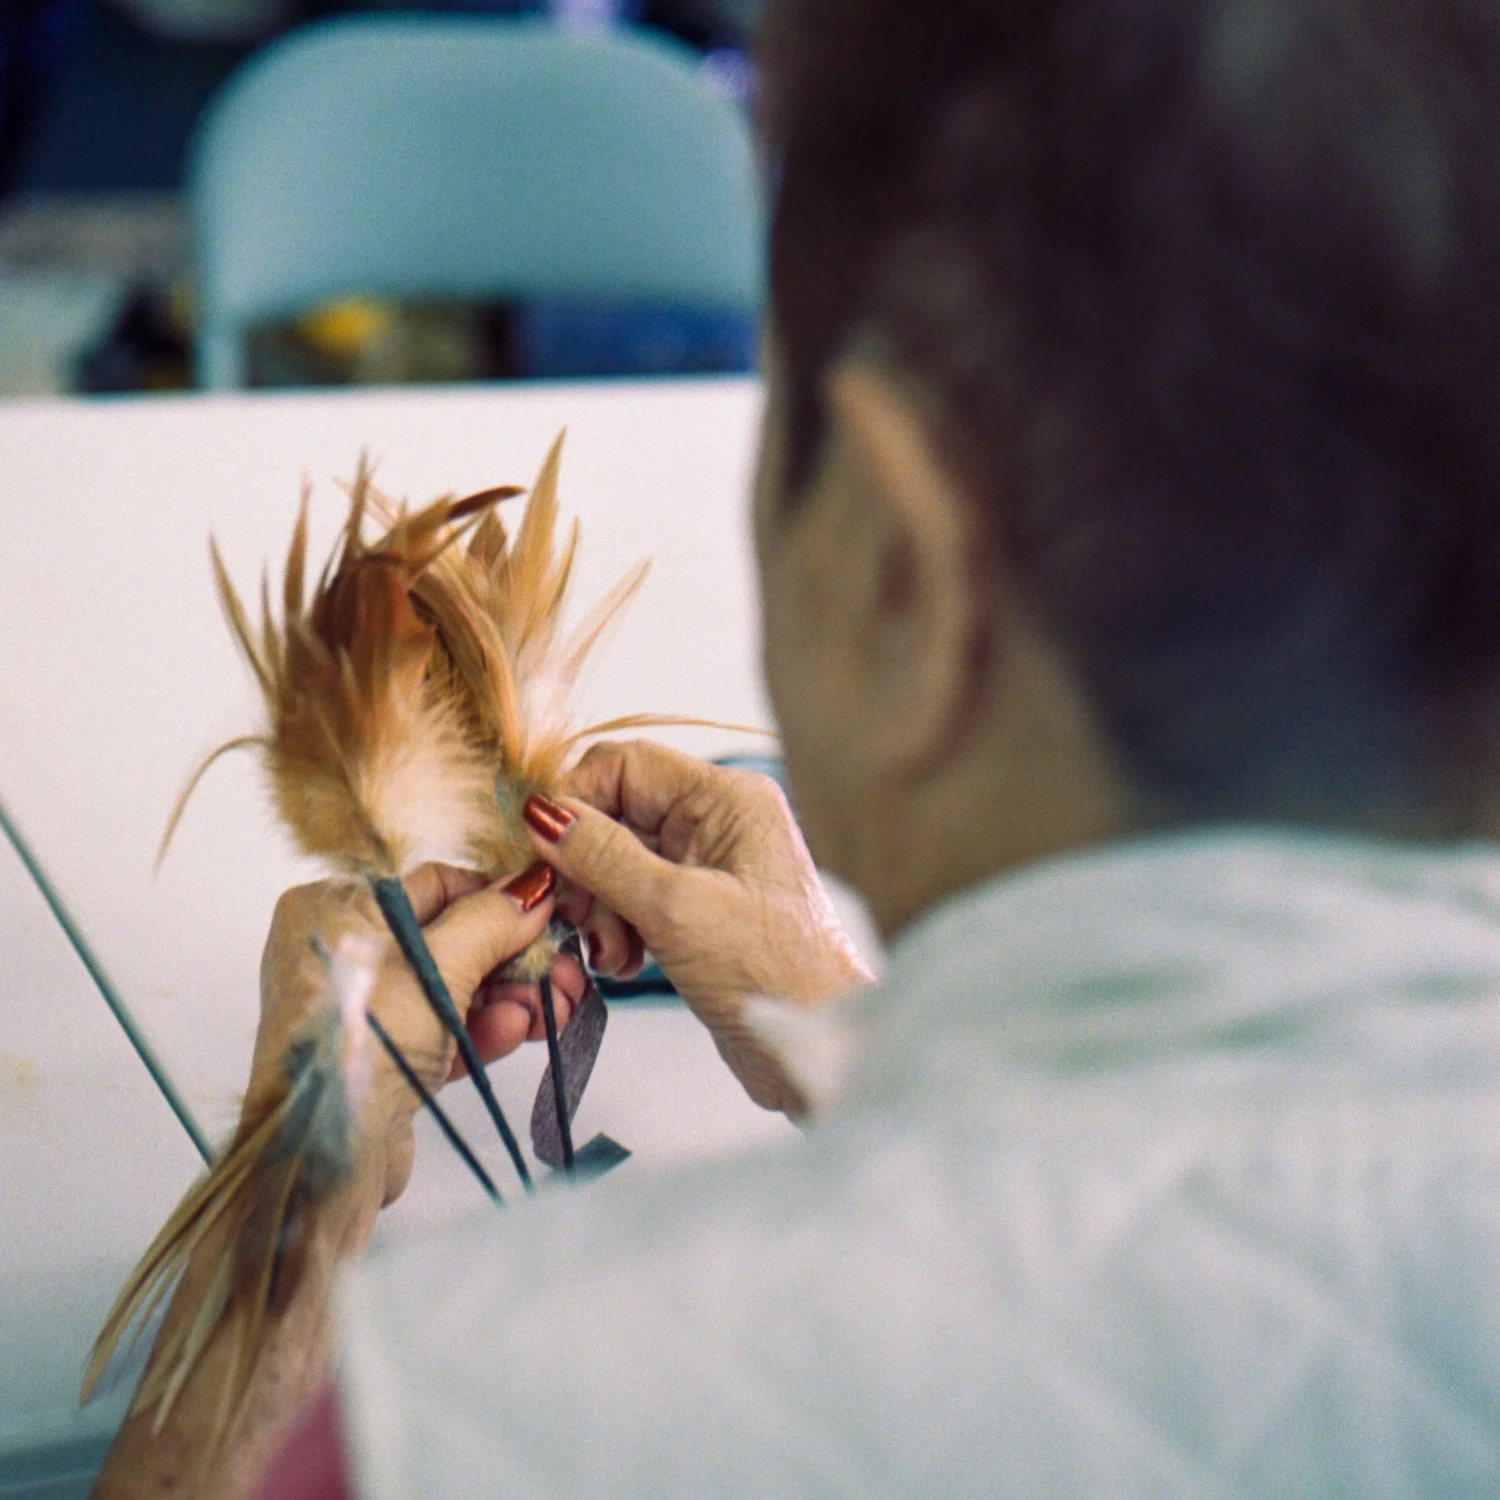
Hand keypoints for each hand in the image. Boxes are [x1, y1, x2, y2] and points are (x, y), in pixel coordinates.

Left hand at [253, 864, 583, 1202]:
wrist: (326, 1158)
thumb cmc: (359, 1048)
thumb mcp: (437, 967)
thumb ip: (492, 920)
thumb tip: (533, 889)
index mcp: (338, 908)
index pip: (438, 884)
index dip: (500, 899)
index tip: (550, 911)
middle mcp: (346, 951)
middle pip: (454, 937)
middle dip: (515, 957)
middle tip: (565, 971)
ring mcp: (366, 1006)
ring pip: (456, 985)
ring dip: (510, 997)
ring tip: (555, 1009)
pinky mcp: (384, 1054)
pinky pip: (445, 1027)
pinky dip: (484, 1029)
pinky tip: (518, 1031)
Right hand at [527, 741, 872, 1112]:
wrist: (815, 1048)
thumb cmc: (773, 974)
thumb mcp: (675, 909)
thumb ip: (603, 856)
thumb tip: (543, 813)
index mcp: (728, 799)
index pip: (626, 765)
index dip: (576, 800)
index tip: (544, 849)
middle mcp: (720, 821)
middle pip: (617, 814)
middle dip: (586, 868)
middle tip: (575, 916)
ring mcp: (709, 865)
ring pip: (619, 860)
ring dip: (599, 906)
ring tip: (611, 953)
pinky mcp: (699, 908)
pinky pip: (634, 897)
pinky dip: (617, 926)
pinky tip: (623, 961)